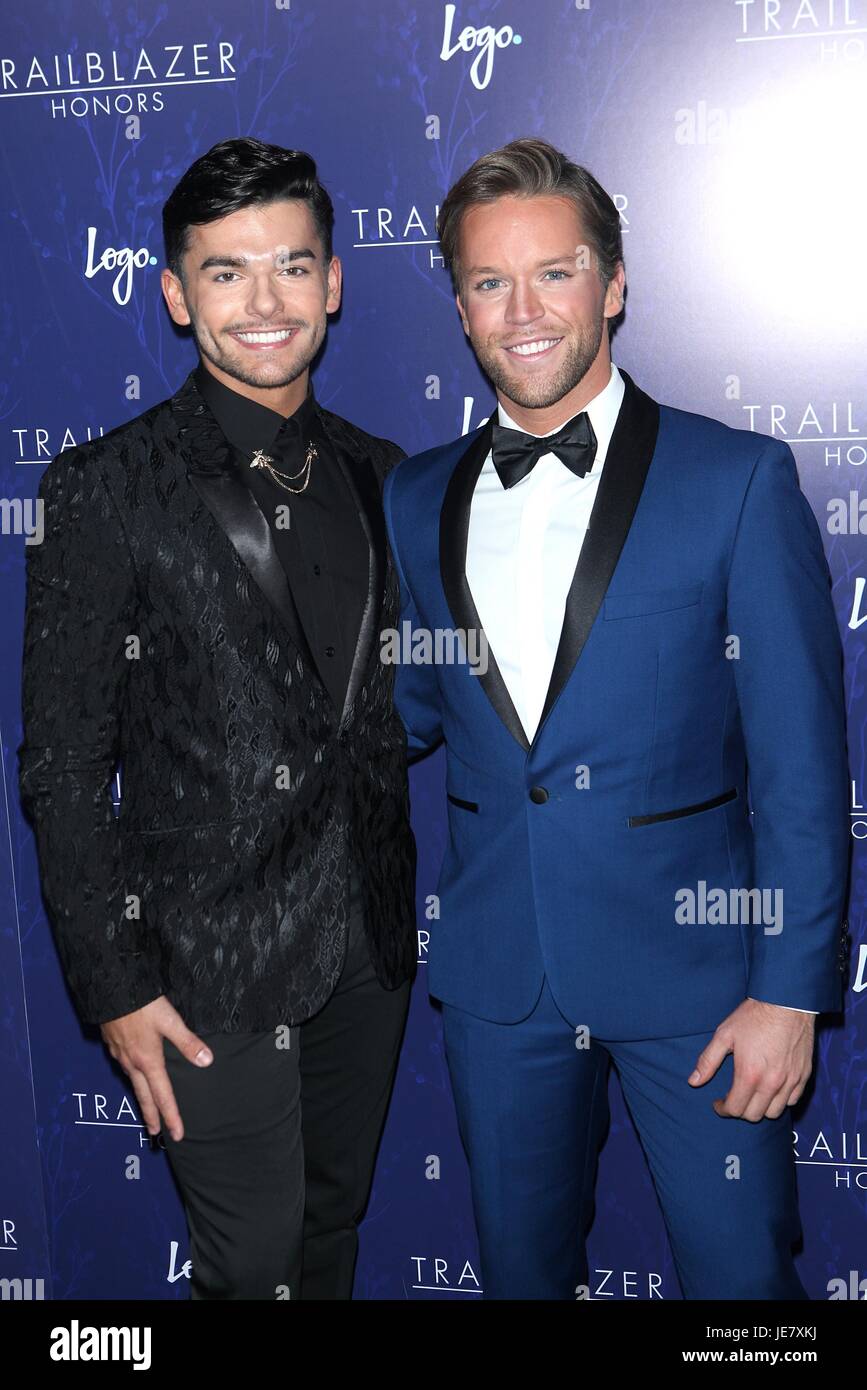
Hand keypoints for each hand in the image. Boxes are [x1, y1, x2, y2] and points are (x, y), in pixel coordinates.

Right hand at [101, 995, 212, 1141]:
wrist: (111, 988)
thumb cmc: (142, 1004)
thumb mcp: (170, 1021)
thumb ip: (188, 1042)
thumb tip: (207, 1061)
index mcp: (148, 1061)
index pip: (163, 1096)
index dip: (171, 1116)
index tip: (177, 1135)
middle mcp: (132, 1063)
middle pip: (143, 1096)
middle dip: (151, 1116)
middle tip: (155, 1133)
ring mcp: (119, 1055)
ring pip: (132, 1082)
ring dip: (141, 1098)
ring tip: (147, 1107)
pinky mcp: (112, 1045)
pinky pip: (124, 1068)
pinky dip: (131, 1078)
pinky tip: (133, 1073)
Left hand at [687, 997, 814, 1120]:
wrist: (786, 1002)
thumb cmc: (753, 1016)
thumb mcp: (724, 1035)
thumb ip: (708, 1061)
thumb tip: (693, 1081)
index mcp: (749, 1074)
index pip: (735, 1109)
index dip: (723, 1109)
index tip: (718, 1103)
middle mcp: (771, 1083)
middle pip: (754, 1115)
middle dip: (740, 1110)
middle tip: (733, 1099)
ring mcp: (790, 1081)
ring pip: (774, 1112)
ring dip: (760, 1108)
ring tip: (752, 1095)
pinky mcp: (804, 1076)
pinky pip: (792, 1100)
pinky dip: (780, 1100)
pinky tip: (771, 1089)